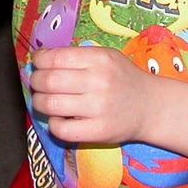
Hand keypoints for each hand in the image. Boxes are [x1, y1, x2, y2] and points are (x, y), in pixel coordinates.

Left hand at [27, 44, 159, 144]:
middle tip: (38, 83)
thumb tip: (40, 57)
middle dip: (35, 81)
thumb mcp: (106, 57)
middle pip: (48, 80)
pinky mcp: (98, 132)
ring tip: (44, 101)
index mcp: (99, 59)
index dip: (39, 61)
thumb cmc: (123, 78)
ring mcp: (99, 108)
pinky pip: (61, 129)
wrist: (151, 107)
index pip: (54, 58)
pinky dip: (53, 124)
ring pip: (50, 104)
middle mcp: (99, 81)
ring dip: (39, 102)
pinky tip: (59, 119)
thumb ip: (76, 56)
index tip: (38, 64)